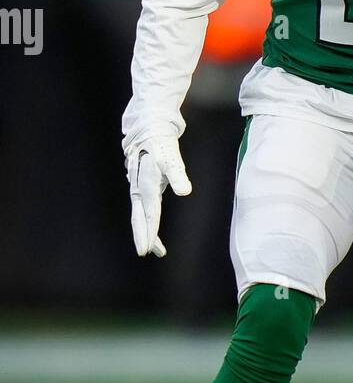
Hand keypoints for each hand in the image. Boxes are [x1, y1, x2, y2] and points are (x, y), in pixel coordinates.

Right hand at [126, 136, 191, 256]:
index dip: (149, 232)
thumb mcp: (171, 157)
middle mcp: (139, 188)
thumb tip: (184, 191)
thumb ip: (178, 175)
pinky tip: (151, 227)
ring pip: (140, 215)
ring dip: (145, 231)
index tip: (148, 248)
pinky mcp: (141, 185)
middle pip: (140, 218)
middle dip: (143, 236)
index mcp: (146, 185)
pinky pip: (142, 208)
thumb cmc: (161, 143)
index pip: (149, 214)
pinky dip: (146, 220)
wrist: (148, 129)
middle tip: (146, 253)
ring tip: (155, 248)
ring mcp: (138, 187)